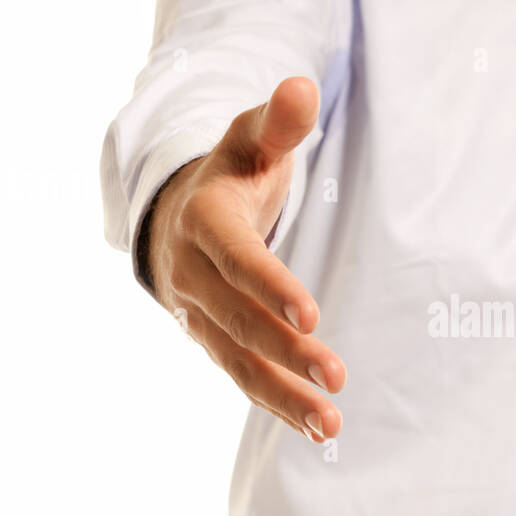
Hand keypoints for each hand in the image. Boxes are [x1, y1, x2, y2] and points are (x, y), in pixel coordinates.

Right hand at [143, 77, 344, 442]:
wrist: (177, 214)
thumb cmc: (231, 175)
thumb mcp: (251, 141)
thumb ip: (279, 122)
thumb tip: (303, 88)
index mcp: (205, 222)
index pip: (238, 258)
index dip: (271, 286)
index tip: (312, 313)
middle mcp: (193, 275)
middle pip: (240, 319)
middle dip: (287, 350)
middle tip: (337, 376)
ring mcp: (199, 314)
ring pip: (238, 361)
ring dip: (283, 395)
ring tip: (330, 424)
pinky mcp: (212, 340)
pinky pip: (242, 377)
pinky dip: (276, 403)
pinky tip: (317, 427)